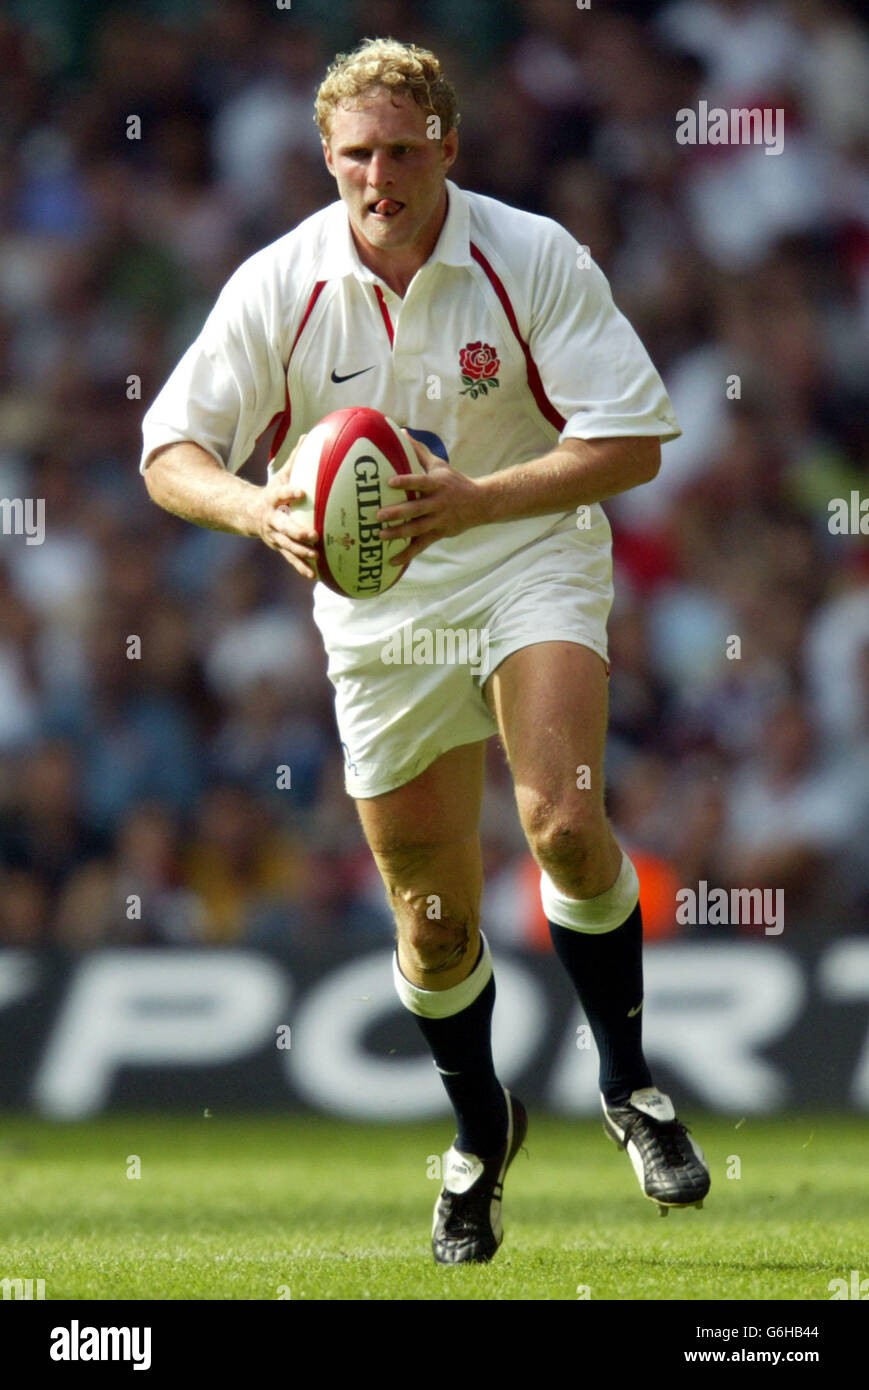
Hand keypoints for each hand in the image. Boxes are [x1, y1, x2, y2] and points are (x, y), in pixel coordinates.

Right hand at [253, 435, 318, 580]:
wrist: (247, 514)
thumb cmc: (272, 493)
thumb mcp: (281, 475)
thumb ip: (297, 459)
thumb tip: (310, 435)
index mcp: (272, 500)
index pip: (280, 495)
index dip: (289, 493)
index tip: (301, 492)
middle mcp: (272, 520)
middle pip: (284, 527)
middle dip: (298, 532)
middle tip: (313, 535)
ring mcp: (274, 536)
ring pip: (287, 546)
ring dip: (301, 553)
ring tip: (315, 557)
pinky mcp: (279, 547)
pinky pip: (291, 559)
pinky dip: (301, 567)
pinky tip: (314, 576)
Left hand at [377, 432, 483, 565]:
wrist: (481, 503)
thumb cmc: (454, 481)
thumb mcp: (439, 465)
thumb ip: (418, 451)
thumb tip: (401, 431)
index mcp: (437, 484)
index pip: (420, 482)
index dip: (406, 482)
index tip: (390, 482)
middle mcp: (438, 503)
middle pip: (416, 509)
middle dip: (398, 513)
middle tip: (378, 515)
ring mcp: (439, 520)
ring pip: (417, 529)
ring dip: (399, 533)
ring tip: (381, 536)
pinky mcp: (439, 533)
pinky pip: (422, 545)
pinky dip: (407, 554)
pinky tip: (392, 560)